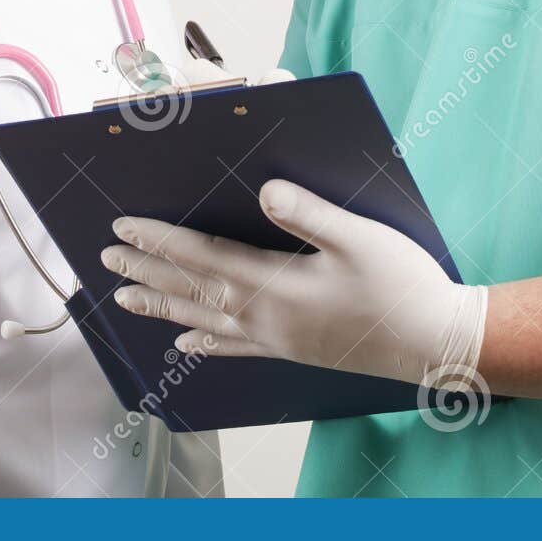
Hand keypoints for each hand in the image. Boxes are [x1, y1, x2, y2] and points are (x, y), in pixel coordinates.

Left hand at [101, 178, 487, 385]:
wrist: (436, 346)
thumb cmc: (403, 287)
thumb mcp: (360, 238)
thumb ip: (309, 213)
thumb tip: (264, 190)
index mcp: (274, 285)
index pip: (201, 258)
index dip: (158, 241)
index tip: (122, 227)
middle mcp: (264, 317)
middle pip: (190, 290)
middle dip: (145, 272)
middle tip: (105, 259)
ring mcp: (276, 338)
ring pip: (202, 321)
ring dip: (160, 307)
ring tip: (123, 300)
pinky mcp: (292, 351)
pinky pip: (234, 347)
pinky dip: (205, 343)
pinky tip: (186, 345)